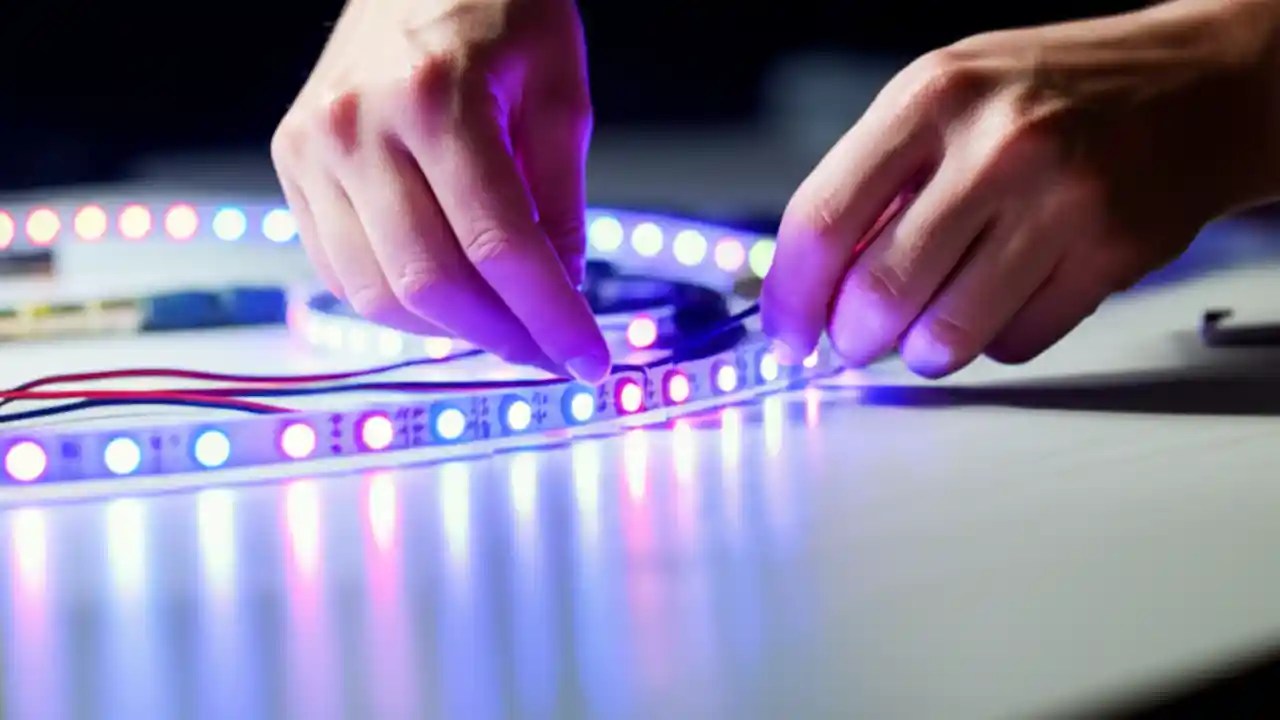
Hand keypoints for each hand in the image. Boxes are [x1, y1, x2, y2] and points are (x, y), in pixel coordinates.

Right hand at [271, 0, 609, 381]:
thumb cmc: (500, 8)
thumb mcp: (559, 93)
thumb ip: (560, 202)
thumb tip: (562, 298)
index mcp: (438, 98)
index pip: (499, 246)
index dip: (551, 319)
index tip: (589, 362)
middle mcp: (359, 127)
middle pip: (431, 283)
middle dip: (503, 337)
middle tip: (549, 352)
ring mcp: (312, 147)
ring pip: (377, 293)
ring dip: (451, 331)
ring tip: (502, 322)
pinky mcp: (291, 161)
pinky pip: (341, 271)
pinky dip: (399, 304)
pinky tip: (447, 294)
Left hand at [762, 0, 1279, 377]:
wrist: (1194, 86)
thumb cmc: (1054, 93)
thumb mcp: (946, 98)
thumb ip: (875, 179)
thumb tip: (811, 280)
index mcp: (932, 98)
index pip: (821, 218)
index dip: (790, 295)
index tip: (784, 332)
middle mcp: (995, 147)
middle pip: (877, 292)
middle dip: (853, 336)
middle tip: (857, 335)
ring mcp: (1058, 203)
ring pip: (944, 335)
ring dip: (921, 349)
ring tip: (931, 320)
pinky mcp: (1108, 256)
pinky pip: (1012, 345)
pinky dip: (993, 339)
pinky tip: (1007, 294)